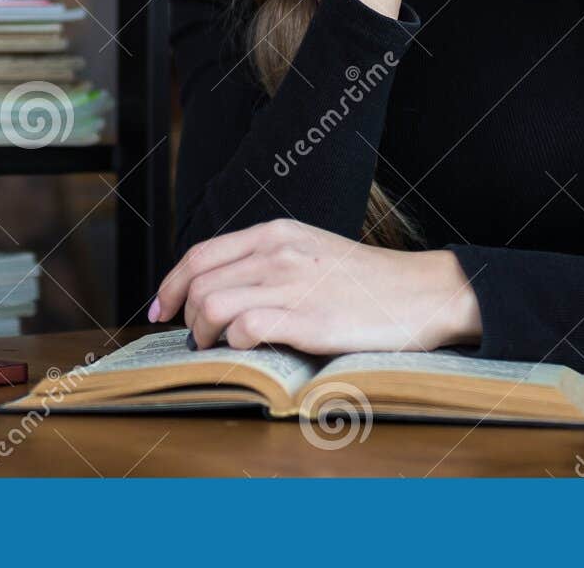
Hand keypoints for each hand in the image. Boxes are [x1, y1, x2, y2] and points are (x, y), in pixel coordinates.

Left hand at [149, 218, 481, 352]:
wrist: (422, 292)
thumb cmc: (367, 280)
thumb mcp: (310, 250)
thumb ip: (268, 260)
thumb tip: (221, 287)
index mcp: (275, 233)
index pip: (200, 254)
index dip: (171, 284)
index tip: (162, 309)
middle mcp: (277, 254)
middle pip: (199, 282)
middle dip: (185, 316)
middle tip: (195, 338)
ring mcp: (292, 285)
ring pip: (213, 305)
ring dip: (204, 334)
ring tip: (217, 347)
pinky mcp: (309, 319)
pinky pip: (244, 329)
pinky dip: (233, 344)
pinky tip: (247, 349)